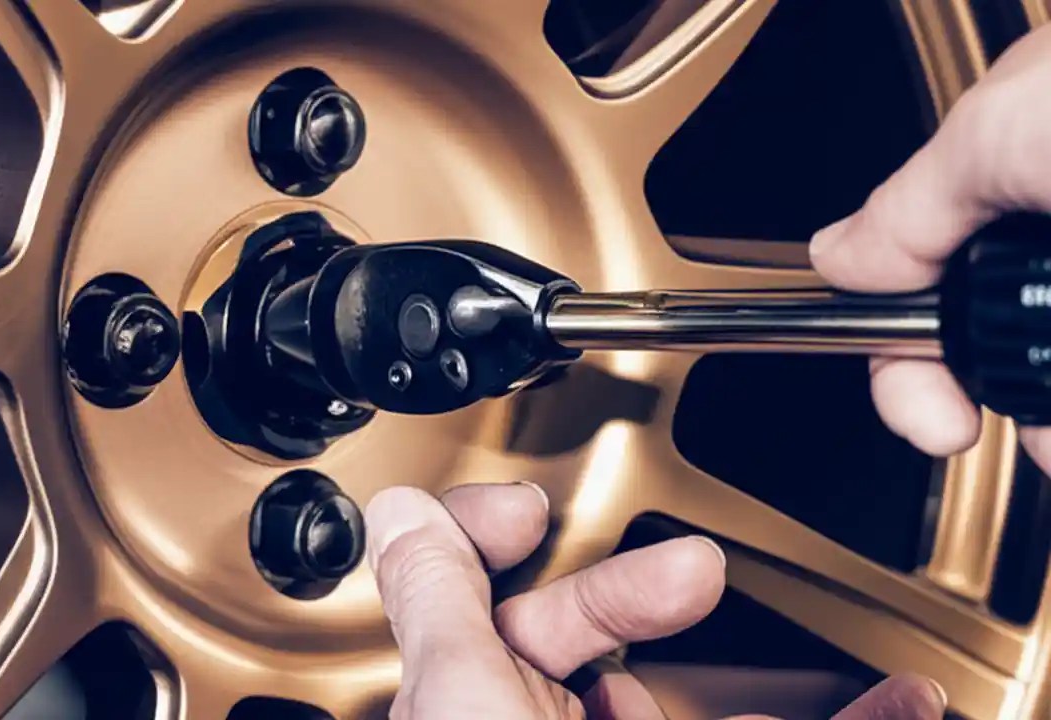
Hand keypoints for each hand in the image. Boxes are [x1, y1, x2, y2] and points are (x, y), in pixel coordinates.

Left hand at [368, 483, 946, 718]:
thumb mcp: (469, 707)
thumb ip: (440, 606)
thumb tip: (397, 512)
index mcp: (460, 712)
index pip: (456, 608)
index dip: (482, 542)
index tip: (527, 511)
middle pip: (568, 640)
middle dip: (630, 596)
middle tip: (692, 571)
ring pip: (674, 706)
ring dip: (759, 678)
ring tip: (835, 656)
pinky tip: (889, 707)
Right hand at [810, 24, 1050, 470]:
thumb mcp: (1003, 125)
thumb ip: (907, 204)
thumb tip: (836, 255)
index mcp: (1018, 179)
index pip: (925, 291)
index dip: (908, 360)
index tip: (926, 412)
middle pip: (983, 349)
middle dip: (971, 398)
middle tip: (969, 425)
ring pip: (1043, 386)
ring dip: (1041, 424)